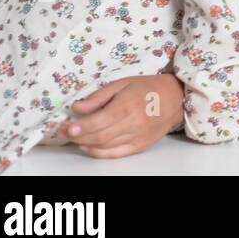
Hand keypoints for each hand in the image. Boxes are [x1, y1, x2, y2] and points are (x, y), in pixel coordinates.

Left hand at [65, 73, 183, 158]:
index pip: (100, 120)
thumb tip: (77, 108)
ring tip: (71, 137)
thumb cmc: (149, 88)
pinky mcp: (140, 146)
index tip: (65, 127)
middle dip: (77, 136)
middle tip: (61, 132)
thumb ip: (99, 96)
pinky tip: (86, 147)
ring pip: (105, 146)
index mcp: (129, 104)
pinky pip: (115, 153)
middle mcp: (134, 123)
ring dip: (84, 144)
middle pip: (100, 136)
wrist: (177, 99)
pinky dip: (98, 153)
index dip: (81, 126)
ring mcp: (137, 136)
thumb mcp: (123, 83)